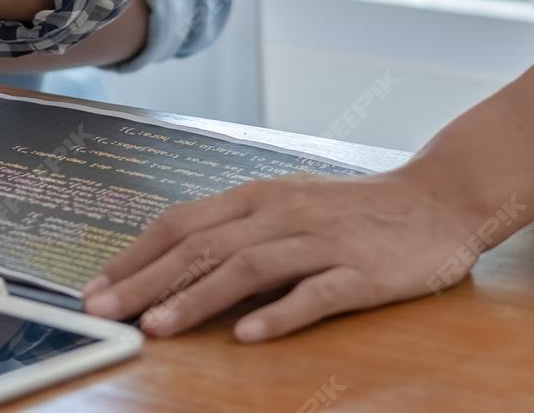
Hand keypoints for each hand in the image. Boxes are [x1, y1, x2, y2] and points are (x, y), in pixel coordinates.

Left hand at [80, 166, 496, 342]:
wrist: (437, 200)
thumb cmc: (352, 211)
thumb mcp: (286, 208)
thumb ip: (237, 233)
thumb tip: (174, 268)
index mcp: (257, 197)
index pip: (181, 223)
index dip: (135, 256)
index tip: (96, 286)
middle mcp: (281, 214)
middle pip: (201, 246)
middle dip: (145, 280)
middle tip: (103, 310)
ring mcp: (321, 242)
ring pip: (247, 269)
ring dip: (197, 299)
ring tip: (158, 327)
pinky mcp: (361, 273)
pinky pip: (315, 294)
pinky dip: (279, 315)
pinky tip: (249, 336)